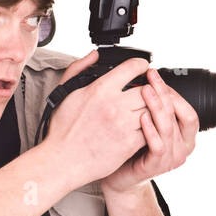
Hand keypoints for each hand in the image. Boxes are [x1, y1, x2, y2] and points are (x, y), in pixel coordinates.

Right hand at [44, 52, 150, 187]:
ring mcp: (124, 125)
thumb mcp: (65, 91)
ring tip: (147, 109)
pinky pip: (151, 130)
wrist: (62, 160)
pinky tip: (145, 127)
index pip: (133, 68)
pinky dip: (150, 127)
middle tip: (148, 92)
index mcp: (100, 89)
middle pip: (148, 89)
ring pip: (152, 109)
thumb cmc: (63, 129)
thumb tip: (95, 55)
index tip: (144, 68)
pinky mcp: (129, 144)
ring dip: (152, 108)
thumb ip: (80, 68)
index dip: (142, 65)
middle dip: (150, 89)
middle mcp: (114, 105)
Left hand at [101, 68, 199, 195]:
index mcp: (185, 137)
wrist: (121, 178)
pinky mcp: (156, 166)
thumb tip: (152, 81)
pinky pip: (157, 146)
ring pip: (169, 128)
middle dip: (164, 93)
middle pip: (179, 116)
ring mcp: (171, 159)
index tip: (156, 77)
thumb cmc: (134, 150)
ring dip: (157, 106)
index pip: (188, 111)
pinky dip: (150, 130)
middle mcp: (183, 148)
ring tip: (145, 90)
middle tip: (151, 77)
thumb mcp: (151, 127)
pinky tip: (141, 117)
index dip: (174, 93)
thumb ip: (157, 111)